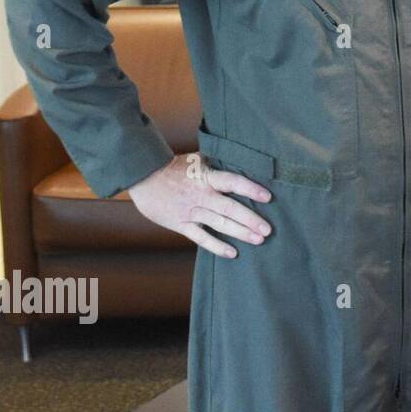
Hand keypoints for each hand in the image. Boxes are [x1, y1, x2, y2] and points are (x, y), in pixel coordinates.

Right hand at [128, 154, 272, 258]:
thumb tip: (240, 157)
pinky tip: (232, 253)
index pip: (232, 182)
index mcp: (206, 177)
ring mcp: (190, 211)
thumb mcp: (196, 160)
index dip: (250, 189)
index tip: (268, 197)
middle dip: (250, 219)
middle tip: (268, 230)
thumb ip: (217, 163)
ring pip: (219, 224)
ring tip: (259, 240)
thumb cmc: (173, 168)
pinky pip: (201, 238)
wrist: (142, 177)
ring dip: (240, 233)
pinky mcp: (180, 224)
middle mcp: (200, 195)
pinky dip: (216, 246)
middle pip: (229, 208)